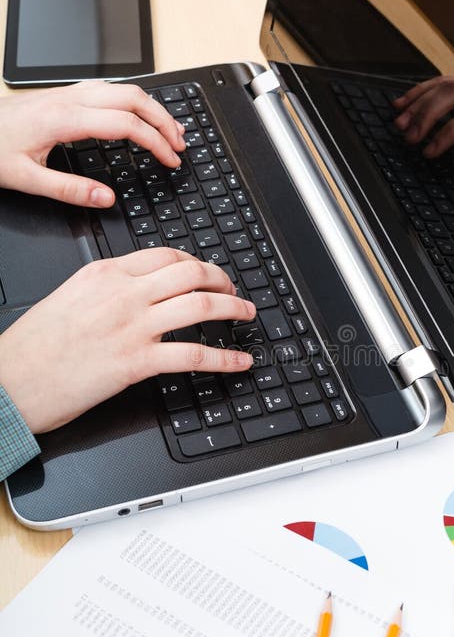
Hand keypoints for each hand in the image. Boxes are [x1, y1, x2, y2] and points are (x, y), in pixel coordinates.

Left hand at [0, 80, 185, 207]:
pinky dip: (135, 103)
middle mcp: (71, 99)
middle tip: (181, 145)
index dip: (155, 142)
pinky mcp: (65, 94)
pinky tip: (141, 115)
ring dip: (153, 108)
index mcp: (65, 119)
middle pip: (134, 98)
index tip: (170, 160)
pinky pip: (111, 90)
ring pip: (124, 89)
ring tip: (172, 130)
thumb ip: (70, 190)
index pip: (127, 124)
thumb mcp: (26, 179)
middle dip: (164, 120)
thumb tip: (107, 199)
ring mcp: (69, 93)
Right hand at [0, 249, 255, 433]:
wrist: (10, 380)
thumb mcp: (69, 298)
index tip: (207, 272)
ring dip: (233, 308)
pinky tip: (239, 362)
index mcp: (104, 274)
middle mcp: (123, 294)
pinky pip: (194, 355)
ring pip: (201, 305)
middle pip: (190, 272)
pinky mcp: (137, 362)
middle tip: (232, 290)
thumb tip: (137, 293)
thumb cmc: (32, 347)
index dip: (196, 262)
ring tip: (246, 314)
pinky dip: (225, 359)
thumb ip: (106, 290)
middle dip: (221, 279)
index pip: (164, 255)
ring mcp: (133, 326)